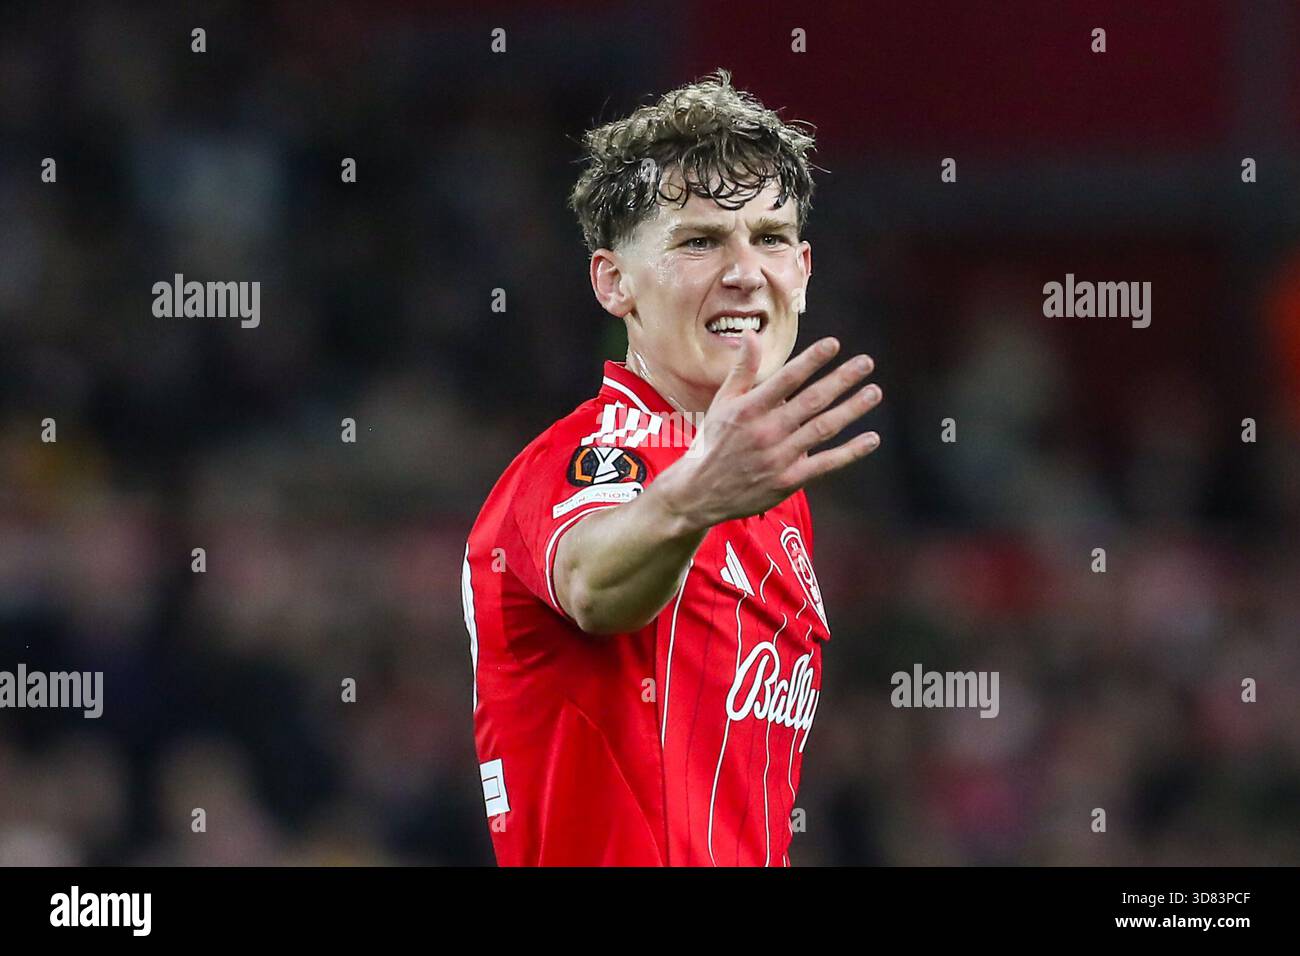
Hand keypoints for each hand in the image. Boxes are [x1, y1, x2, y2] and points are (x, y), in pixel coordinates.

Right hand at [657, 330, 881, 529]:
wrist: (701, 492)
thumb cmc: (714, 441)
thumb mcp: (722, 402)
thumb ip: (742, 369)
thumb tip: (751, 334)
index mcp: (749, 408)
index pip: (786, 379)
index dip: (812, 360)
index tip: (834, 344)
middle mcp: (766, 431)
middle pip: (812, 401)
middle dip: (841, 380)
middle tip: (866, 363)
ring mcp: (779, 457)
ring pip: (823, 428)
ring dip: (852, 409)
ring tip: (874, 392)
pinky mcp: (789, 480)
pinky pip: (826, 463)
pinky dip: (851, 452)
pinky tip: (871, 438)